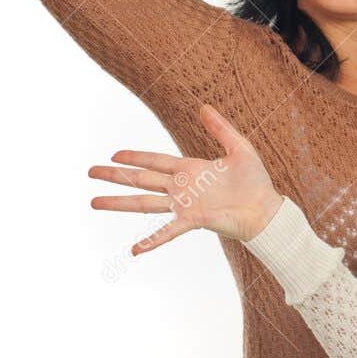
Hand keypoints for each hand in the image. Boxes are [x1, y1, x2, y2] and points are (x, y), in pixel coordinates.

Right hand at [88, 105, 284, 252]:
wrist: (266, 209)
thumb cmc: (255, 180)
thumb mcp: (239, 148)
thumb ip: (221, 128)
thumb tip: (203, 106)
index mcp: (190, 169)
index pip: (155, 160)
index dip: (135, 156)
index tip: (114, 154)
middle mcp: (182, 188)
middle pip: (141, 179)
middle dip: (116, 175)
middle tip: (91, 171)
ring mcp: (184, 205)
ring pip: (144, 203)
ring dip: (119, 202)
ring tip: (94, 202)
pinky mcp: (193, 221)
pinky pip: (167, 232)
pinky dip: (151, 241)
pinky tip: (133, 250)